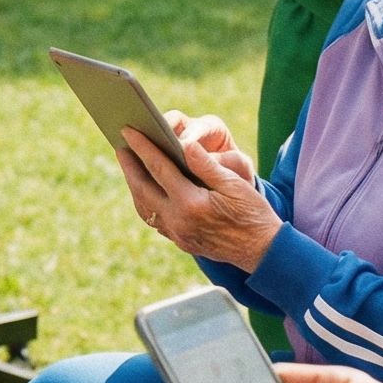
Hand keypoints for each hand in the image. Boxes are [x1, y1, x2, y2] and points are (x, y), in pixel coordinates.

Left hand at [117, 124, 282, 271]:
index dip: (143, 147)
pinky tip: (146, 189)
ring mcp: (177, 234)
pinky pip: (154, 218)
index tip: (129, 131)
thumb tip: (185, 144)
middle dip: (129, 165)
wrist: (262, 252)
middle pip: (143, 188)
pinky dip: (146, 201)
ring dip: (135, 184)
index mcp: (191, 204)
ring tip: (129, 165)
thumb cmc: (253, 213)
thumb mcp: (234, 185)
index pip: (159, 168)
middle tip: (120, 146)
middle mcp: (178, 221)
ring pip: (145, 206)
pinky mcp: (180, 241)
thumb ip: (206, 165)